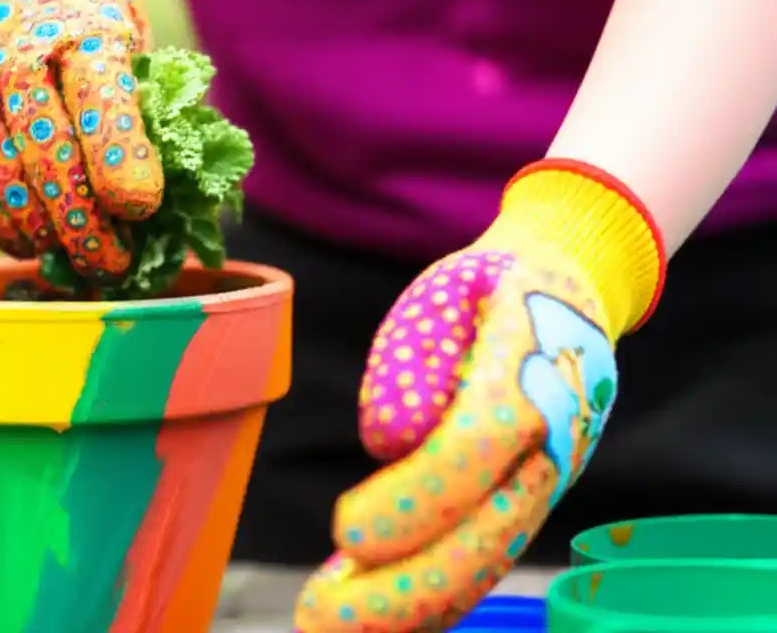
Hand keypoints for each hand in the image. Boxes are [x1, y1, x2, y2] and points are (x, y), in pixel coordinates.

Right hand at [0, 0, 162, 277]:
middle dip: (87, 226)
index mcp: (83, 31)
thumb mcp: (135, 47)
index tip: (143, 208)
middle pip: (49, 158)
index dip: (121, 159)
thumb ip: (149, 116)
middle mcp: (16, 60)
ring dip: (49, 239)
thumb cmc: (94, 30)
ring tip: (85, 261)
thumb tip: (160, 215)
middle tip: (117, 265)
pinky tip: (39, 245)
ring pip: (6, 187)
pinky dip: (6, 235)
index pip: (100, 99)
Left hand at [293, 161, 664, 631]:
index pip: (473, 451)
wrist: (564, 292)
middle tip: (321, 619)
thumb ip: (413, 356)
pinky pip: (484, 562)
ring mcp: (543, 481)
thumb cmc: (485, 292)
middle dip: (401, 589)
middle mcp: (550, 442)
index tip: (344, 533)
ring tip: (329, 631)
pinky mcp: (524, 502)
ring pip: (485, 562)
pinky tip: (373, 624)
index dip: (413, 500)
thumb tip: (391, 437)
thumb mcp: (447, 288)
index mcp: (529, 374)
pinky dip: (433, 602)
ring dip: (409, 610)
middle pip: (483, 533)